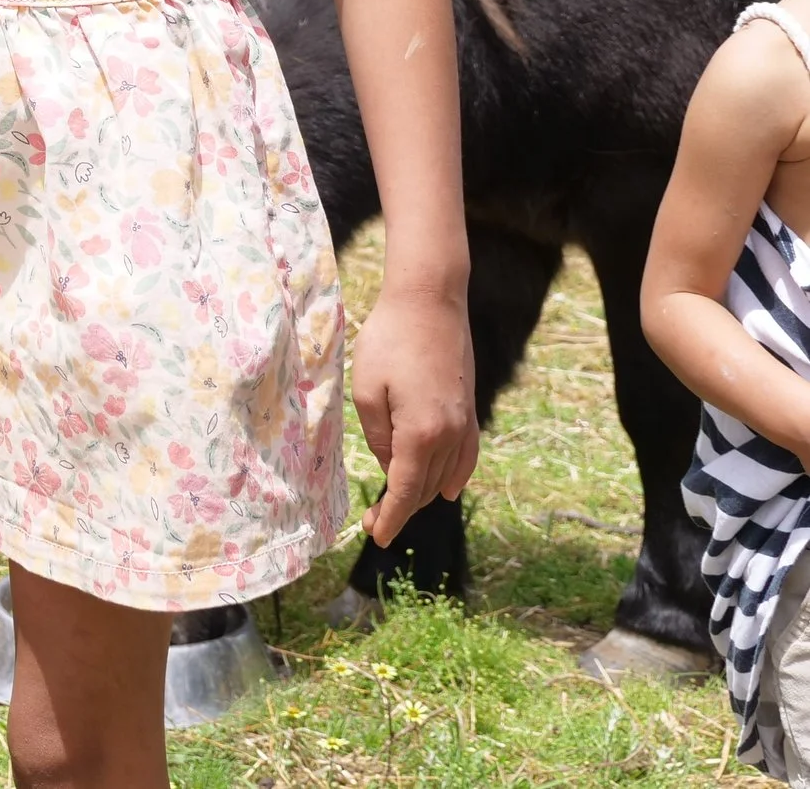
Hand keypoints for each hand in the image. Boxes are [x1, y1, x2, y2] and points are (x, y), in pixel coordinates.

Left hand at [351, 284, 479, 544]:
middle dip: (401, 508)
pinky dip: (454, 477)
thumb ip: (379, 437)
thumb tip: (391, 466)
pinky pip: (466, 458)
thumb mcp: (367, 390)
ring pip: (445, 476)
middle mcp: (450, 436)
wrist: (431, 302)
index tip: (376, 537)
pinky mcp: (470, 410)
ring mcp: (466, 424)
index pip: (406, 492)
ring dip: (423, 494)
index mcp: (421, 434)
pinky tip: (448, 489)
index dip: (391, 518)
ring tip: (396, 505)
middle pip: (426, 488)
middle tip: (373, 520)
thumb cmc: (389, 341)